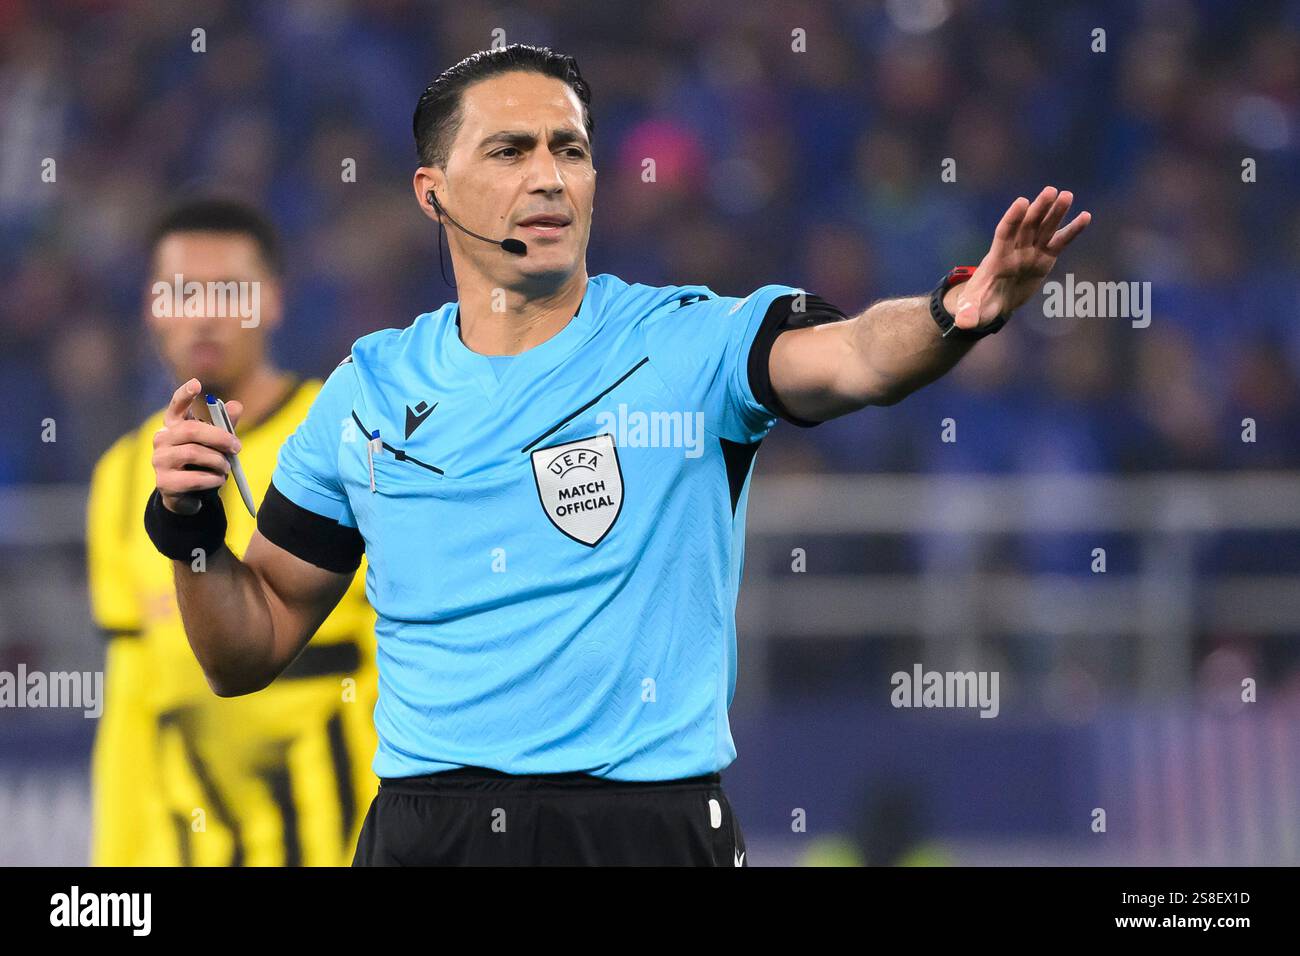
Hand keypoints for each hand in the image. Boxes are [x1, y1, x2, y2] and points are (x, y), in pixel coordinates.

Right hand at [152, 378, 244, 514]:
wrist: (191, 496)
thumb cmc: (204, 464)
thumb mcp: (216, 445)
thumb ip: (225, 426)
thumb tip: (236, 405)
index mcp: (174, 426)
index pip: (177, 405)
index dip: (185, 394)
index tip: (197, 383)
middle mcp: (162, 439)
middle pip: (191, 430)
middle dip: (219, 437)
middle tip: (237, 447)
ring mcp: (159, 460)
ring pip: (194, 453)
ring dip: (218, 461)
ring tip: (226, 468)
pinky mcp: (164, 482)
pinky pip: (194, 477)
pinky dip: (213, 479)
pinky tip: (218, 480)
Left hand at [948, 186, 1091, 330]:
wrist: (993, 304)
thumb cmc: (979, 305)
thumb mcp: (972, 311)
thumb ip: (969, 314)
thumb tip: (964, 323)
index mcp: (997, 259)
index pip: (1004, 233)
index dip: (1012, 218)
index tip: (1022, 202)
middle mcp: (1015, 250)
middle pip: (1027, 226)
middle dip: (1038, 209)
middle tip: (1051, 191)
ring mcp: (1030, 252)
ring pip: (1044, 229)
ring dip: (1055, 212)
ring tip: (1066, 195)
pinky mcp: (1044, 258)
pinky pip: (1059, 242)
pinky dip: (1072, 230)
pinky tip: (1085, 217)